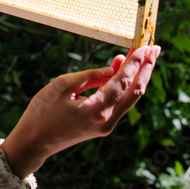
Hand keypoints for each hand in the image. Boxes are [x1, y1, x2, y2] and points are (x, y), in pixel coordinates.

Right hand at [0, 45, 160, 177]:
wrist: (34, 142)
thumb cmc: (42, 112)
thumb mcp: (61, 86)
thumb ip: (90, 76)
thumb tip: (114, 68)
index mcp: (96, 110)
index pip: (122, 81)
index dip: (135, 62)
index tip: (144, 46)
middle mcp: (107, 120)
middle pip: (135, 91)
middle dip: (146, 69)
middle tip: (155, 48)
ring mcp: (107, 125)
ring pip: (131, 98)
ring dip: (139, 76)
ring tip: (146, 56)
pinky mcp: (103, 125)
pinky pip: (120, 103)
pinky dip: (126, 85)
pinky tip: (125, 70)